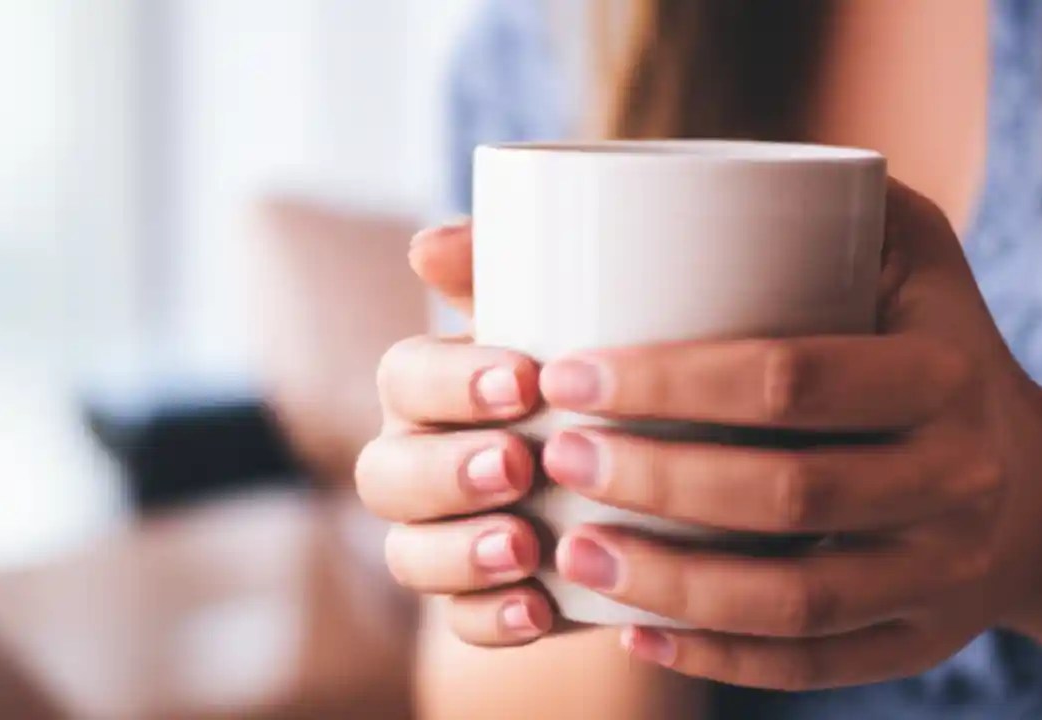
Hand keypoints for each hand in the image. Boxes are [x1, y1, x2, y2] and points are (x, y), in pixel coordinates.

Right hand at [355, 222, 555, 645]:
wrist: (655, 458)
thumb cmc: (594, 364)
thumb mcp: (566, 309)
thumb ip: (502, 264)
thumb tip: (426, 244)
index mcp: (431, 386)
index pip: (403, 378)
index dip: (449, 384)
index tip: (523, 382)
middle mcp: (418, 461)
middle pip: (387, 475)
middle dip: (447, 472)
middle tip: (519, 466)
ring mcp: (443, 537)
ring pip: (408, 555)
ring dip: (460, 553)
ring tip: (525, 549)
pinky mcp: (480, 600)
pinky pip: (459, 623)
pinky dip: (492, 620)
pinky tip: (541, 612)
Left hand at [541, 181, 1041, 688]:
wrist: (1032, 482)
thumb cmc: (920, 340)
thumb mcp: (900, 248)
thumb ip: (792, 200)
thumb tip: (604, 197)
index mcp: (941, 368)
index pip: (790, 376)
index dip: (669, 383)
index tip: (566, 374)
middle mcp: (956, 475)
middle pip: (788, 491)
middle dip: (656, 479)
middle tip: (557, 457)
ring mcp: (944, 570)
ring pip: (796, 597)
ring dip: (672, 584)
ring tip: (574, 554)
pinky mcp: (921, 641)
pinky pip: (815, 664)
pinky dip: (719, 658)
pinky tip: (632, 635)